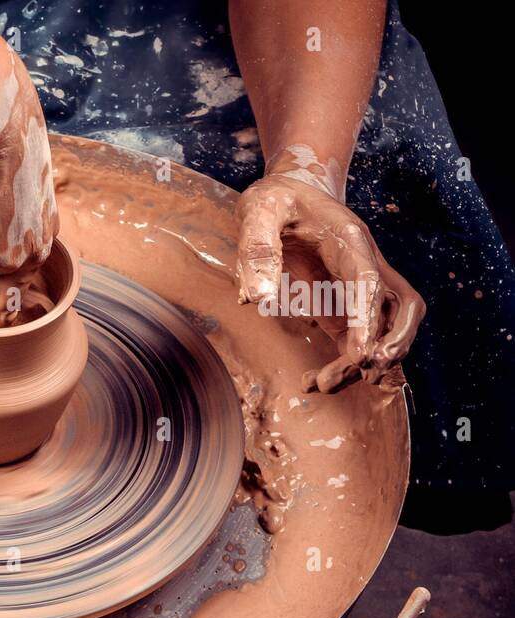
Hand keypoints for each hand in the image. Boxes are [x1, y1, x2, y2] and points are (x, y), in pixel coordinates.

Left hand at [236, 161, 424, 392]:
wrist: (290, 193)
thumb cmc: (276, 201)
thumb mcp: (259, 212)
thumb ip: (256, 251)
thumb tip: (256, 299)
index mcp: (349, 240)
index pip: (371, 282)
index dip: (369, 320)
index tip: (361, 355)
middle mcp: (365, 264)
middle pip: (401, 308)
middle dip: (389, 343)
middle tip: (358, 371)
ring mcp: (359, 287)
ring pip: (388, 328)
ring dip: (368, 360)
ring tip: (324, 384)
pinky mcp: (345, 304)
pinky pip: (360, 339)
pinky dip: (347, 364)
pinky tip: (314, 381)